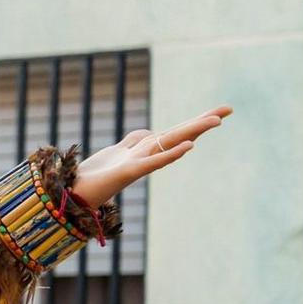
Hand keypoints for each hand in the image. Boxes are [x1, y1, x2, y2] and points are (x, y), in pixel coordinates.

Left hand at [70, 108, 227, 206]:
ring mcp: (137, 163)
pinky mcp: (127, 173)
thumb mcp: (116, 152)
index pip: (175, 131)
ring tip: (216, 121)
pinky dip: (171, 154)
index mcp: (143, 149)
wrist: (73, 195)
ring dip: (192, 131)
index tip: (220, 112)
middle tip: (229, 108)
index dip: (196, 121)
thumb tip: (149, 133)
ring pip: (170, 142)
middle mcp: (144, 155)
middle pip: (178, 133)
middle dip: (202, 121)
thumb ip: (133, 143)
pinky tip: (189, 148)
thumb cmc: (94, 177)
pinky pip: (153, 162)